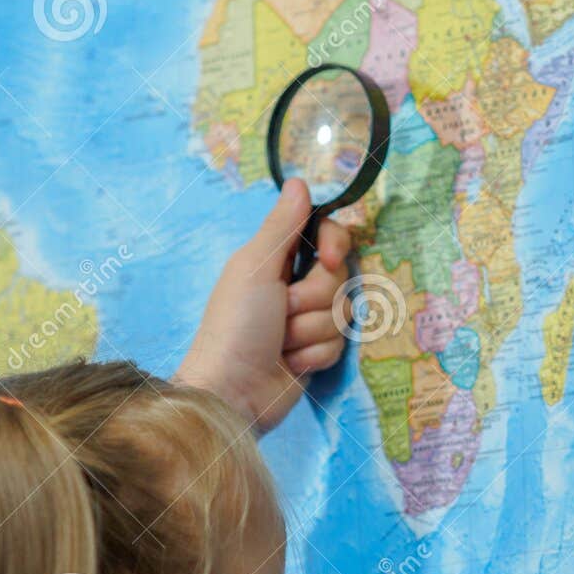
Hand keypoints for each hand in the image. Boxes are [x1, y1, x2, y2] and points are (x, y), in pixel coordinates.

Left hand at [175, 179, 353, 433]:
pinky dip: (313, 355)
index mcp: (276, 259)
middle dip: (314, 299)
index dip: (334, 246)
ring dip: (310, 331)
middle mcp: (294, 286)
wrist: (231, 390)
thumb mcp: (255, 267)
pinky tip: (290, 364)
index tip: (327, 261)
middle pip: (339, 277)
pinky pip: (338, 345)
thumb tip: (299, 182)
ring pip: (342, 313)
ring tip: (281, 343)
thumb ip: (282, 226)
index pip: (327, 235)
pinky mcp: (314, 353)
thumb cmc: (235, 324)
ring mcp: (306, 321)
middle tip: (283, 313)